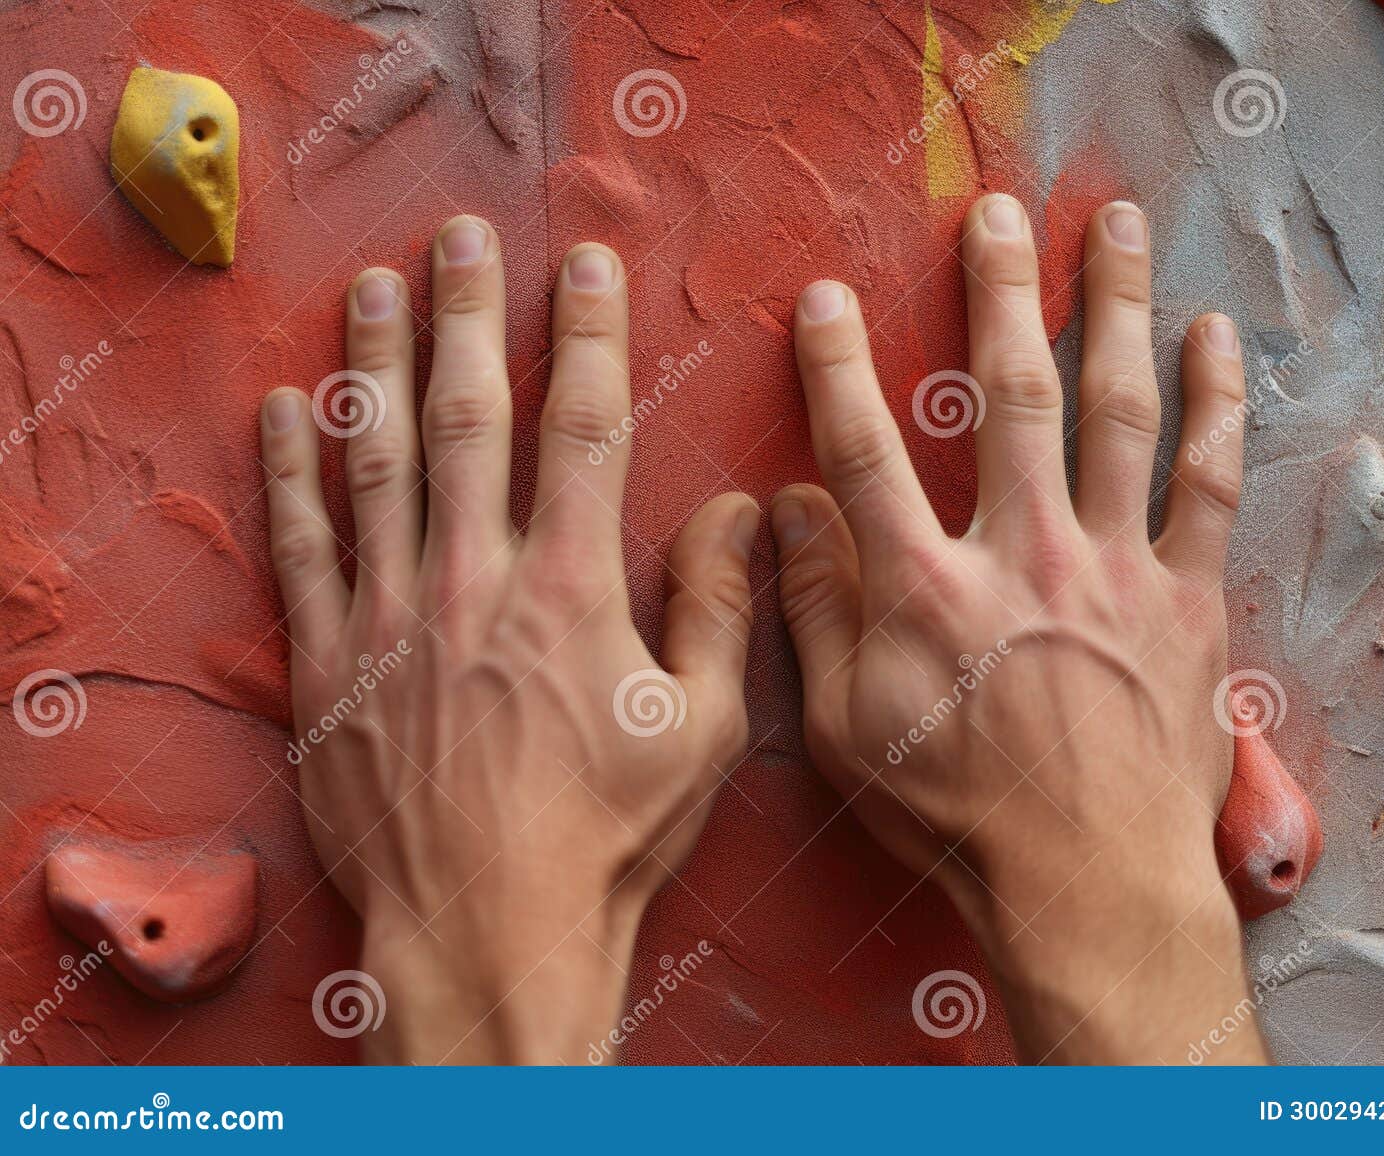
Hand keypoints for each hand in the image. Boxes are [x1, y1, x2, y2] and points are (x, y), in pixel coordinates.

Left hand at [260, 218, 756, 1062]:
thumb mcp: (703, 730)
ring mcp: (392, 616)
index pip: (585, 426)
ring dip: (375, 364)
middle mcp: (476, 579)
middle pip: (471, 415)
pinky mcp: (332, 663)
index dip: (589, 333)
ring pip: (380, 461)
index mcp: (573, 587)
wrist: (489, 931)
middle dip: (468, 312)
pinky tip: (288, 408)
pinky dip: (292, 472)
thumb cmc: (608, 837)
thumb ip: (721, 611)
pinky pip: (303, 546)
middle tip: (459, 235)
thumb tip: (744, 513)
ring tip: (370, 287)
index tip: (587, 262)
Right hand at [772, 196, 1265, 1063]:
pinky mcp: (1187, 596)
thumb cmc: (960, 816)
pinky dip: (1217, 404)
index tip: (826, 300)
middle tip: (995, 215)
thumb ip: (814, 612)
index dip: (838, 368)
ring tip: (1116, 228)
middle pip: (1010, 394)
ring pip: (1117, 410)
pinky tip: (1216, 337)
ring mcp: (1116, 568)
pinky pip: (1209, 481)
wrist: (1090, 884)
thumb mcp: (845, 729)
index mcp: (926, 589)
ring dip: (1113, 308)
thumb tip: (787, 512)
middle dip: (998, 292)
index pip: (865, 451)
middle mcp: (1024, 554)